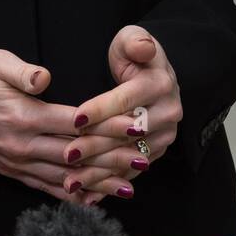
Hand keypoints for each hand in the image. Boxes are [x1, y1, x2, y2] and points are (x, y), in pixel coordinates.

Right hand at [0, 49, 136, 205]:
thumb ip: (22, 71)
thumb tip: (44, 78)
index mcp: (22, 116)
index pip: (75, 124)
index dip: (107, 126)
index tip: (134, 125)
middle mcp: (22, 145)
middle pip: (76, 156)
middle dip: (112, 158)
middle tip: (144, 158)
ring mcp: (17, 162)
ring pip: (65, 178)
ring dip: (99, 183)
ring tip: (130, 186)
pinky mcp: (12, 171)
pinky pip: (46, 188)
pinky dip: (72, 195)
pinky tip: (94, 199)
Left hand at [59, 28, 182, 197]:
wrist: (154, 75)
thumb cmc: (134, 55)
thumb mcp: (133, 39)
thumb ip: (135, 41)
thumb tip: (142, 47)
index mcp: (160, 84)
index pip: (127, 99)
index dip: (101, 109)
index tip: (76, 118)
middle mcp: (167, 112)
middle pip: (127, 133)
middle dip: (95, 145)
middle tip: (67, 155)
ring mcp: (164, 136)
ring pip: (128, 157)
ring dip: (99, 172)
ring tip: (71, 181)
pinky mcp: (156, 152)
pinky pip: (131, 171)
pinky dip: (108, 184)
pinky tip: (86, 195)